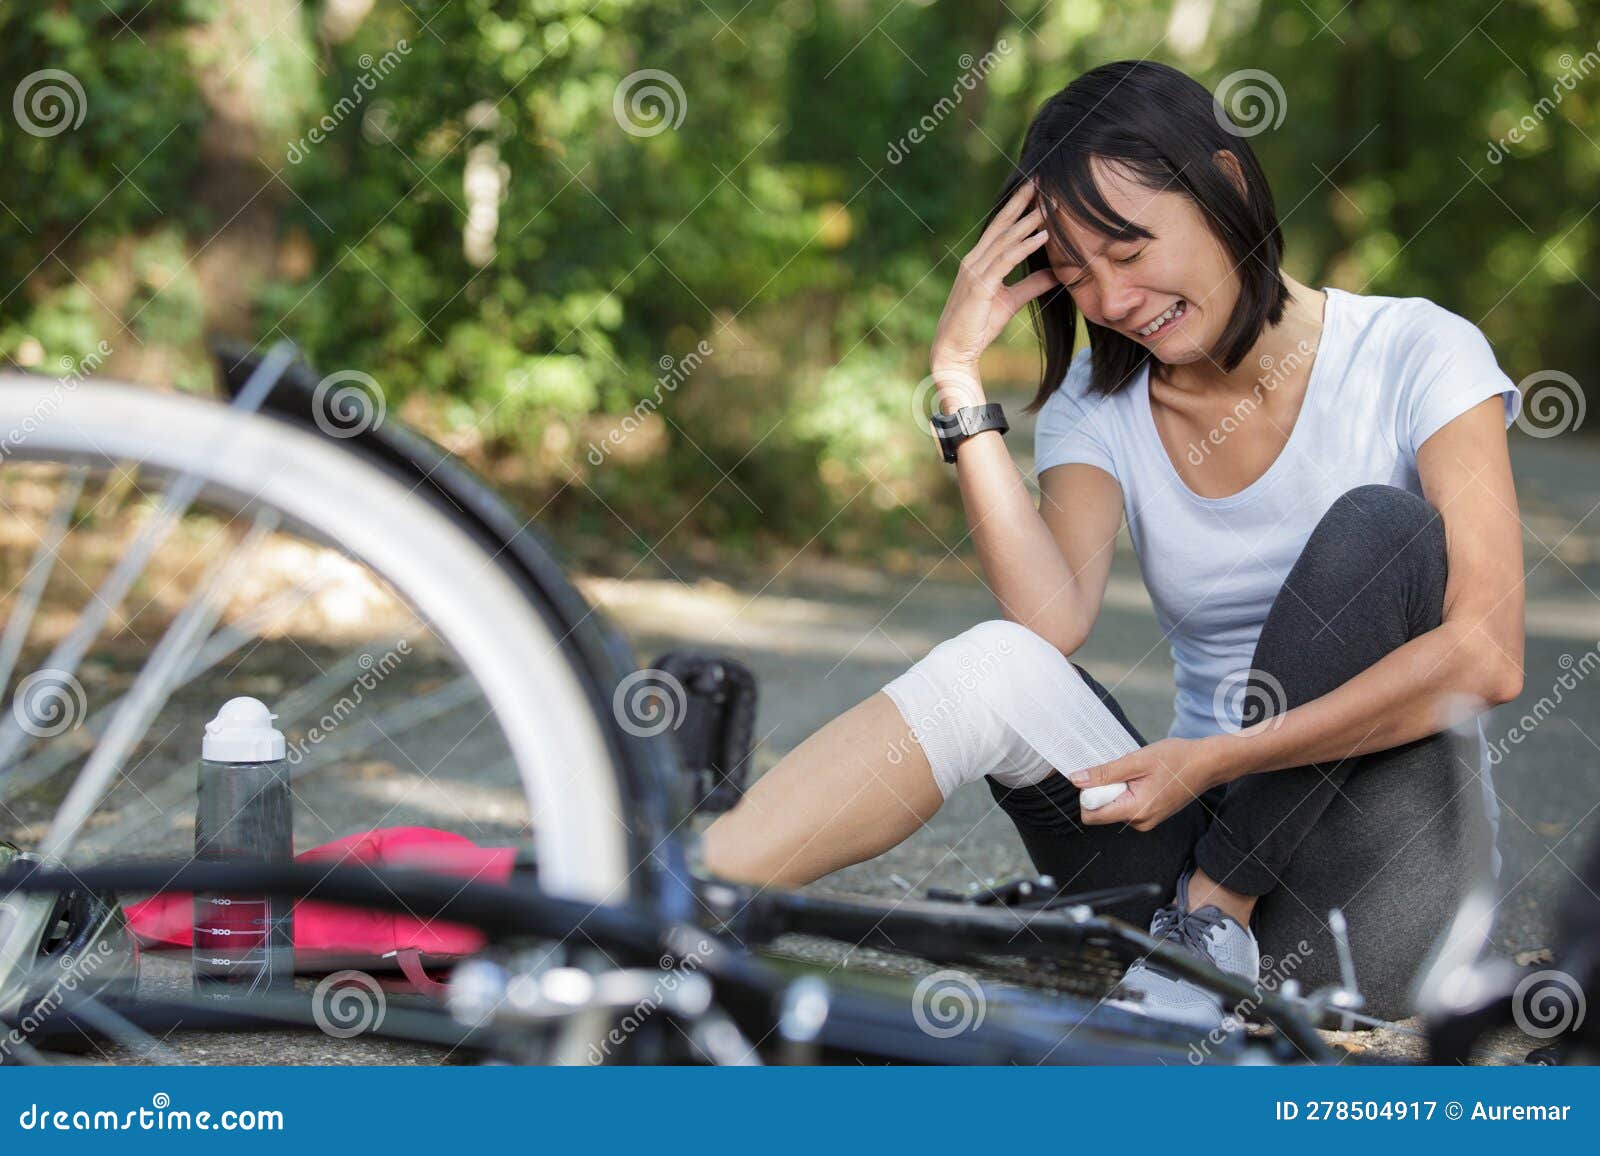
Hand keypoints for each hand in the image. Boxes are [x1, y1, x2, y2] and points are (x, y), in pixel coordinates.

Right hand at [929, 180, 1059, 392]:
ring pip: (1006, 238)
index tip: (1037, 189)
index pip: (1001, 227)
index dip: (1018, 206)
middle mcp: (974, 259)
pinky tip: (1043, 235)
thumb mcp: (1011, 301)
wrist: (955, 351)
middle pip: (1002, 223)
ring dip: (1030, 220)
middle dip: (1022, 200)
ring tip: (1050, 204)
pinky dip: (1025, 246)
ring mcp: (975, 270)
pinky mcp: (980, 285)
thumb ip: (1031, 284)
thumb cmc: (978, 327)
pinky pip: (1006, 260)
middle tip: (1042, 179)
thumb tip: (1056, 273)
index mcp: (979, 260)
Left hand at [1072, 737, 1224, 830]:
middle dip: (1106, 789)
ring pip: (1114, 807)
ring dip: (1118, 788)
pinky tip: (1144, 778)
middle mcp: (1140, 823)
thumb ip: (1105, 773)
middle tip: (1126, 772)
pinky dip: (1128, 790)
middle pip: (1102, 811)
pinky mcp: (1150, 815)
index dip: (1088, 795)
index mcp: (1136, 812)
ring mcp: (1146, 821)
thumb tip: (1077, 780)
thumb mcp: (1136, 761)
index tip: (1102, 776)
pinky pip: (1127, 805)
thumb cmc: (1176, 759)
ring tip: (1138, 774)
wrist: (1206, 764)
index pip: (1092, 815)